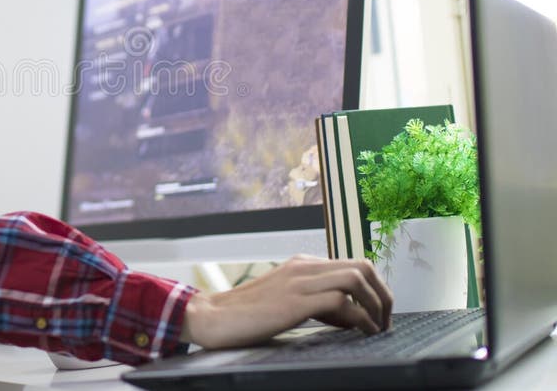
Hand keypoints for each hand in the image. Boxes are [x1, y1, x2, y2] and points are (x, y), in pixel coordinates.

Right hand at [181, 255, 392, 348]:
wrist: (212, 317)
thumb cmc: (245, 314)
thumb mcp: (283, 298)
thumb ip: (311, 298)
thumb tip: (345, 314)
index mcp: (301, 264)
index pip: (354, 264)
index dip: (375, 289)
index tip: (379, 314)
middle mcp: (303, 267)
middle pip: (362, 265)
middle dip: (383, 294)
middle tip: (385, 321)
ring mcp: (298, 282)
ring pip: (356, 277)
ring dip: (376, 304)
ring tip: (377, 328)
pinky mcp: (294, 302)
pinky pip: (341, 302)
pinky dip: (360, 319)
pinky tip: (361, 333)